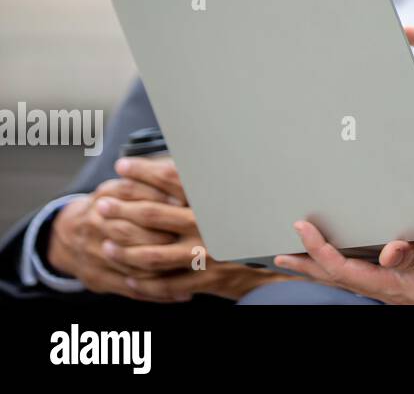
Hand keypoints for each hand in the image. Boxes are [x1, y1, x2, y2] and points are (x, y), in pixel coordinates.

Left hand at [48, 157, 289, 301]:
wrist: (285, 262)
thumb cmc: (263, 221)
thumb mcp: (244, 195)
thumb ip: (216, 180)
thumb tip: (193, 156)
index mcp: (216, 200)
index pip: (171, 179)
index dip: (143, 171)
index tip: (122, 166)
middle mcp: (208, 226)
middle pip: (152, 214)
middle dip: (122, 208)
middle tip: (101, 203)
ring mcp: (204, 255)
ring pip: (150, 253)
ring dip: (123, 248)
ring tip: (105, 242)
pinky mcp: (204, 280)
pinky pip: (165, 284)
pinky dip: (143, 283)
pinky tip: (128, 277)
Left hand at [274, 220, 413, 304]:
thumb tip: (388, 248)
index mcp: (395, 284)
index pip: (345, 267)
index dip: (319, 249)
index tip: (301, 227)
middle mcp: (390, 288)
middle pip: (336, 277)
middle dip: (305, 265)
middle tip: (277, 254)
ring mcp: (397, 288)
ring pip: (348, 278)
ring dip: (320, 268)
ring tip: (298, 259)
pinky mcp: (408, 284)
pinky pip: (365, 276)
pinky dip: (345, 267)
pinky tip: (347, 261)